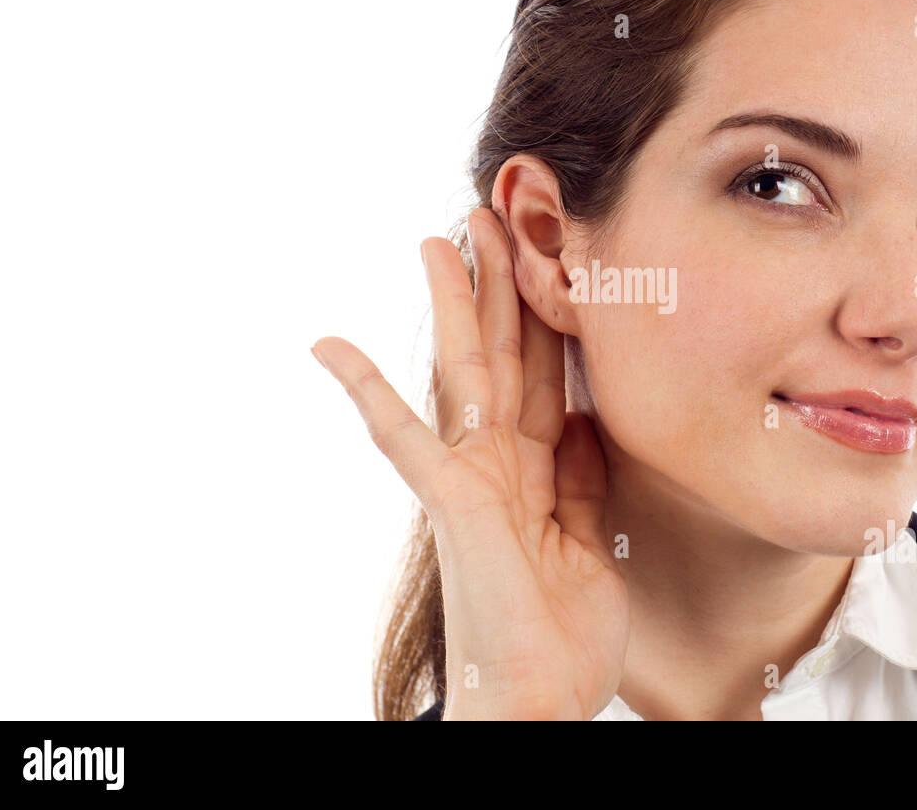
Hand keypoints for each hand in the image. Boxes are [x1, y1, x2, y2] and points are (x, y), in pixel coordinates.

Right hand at [311, 207, 627, 719]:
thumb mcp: (587, 538)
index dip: (548, 315)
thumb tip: (584, 418)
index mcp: (536, 470)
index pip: (544, 375)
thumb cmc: (562, 633)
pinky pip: (402, 439)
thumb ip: (581, 477)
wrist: (538, 701)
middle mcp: (500, 462)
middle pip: (505, 354)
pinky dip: (366, 391)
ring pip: (463, 372)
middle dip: (504, 284)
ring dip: (452, 304)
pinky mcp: (450, 499)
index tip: (553, 258)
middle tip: (497, 215)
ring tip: (438, 239)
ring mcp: (471, 476)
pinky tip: (328, 343)